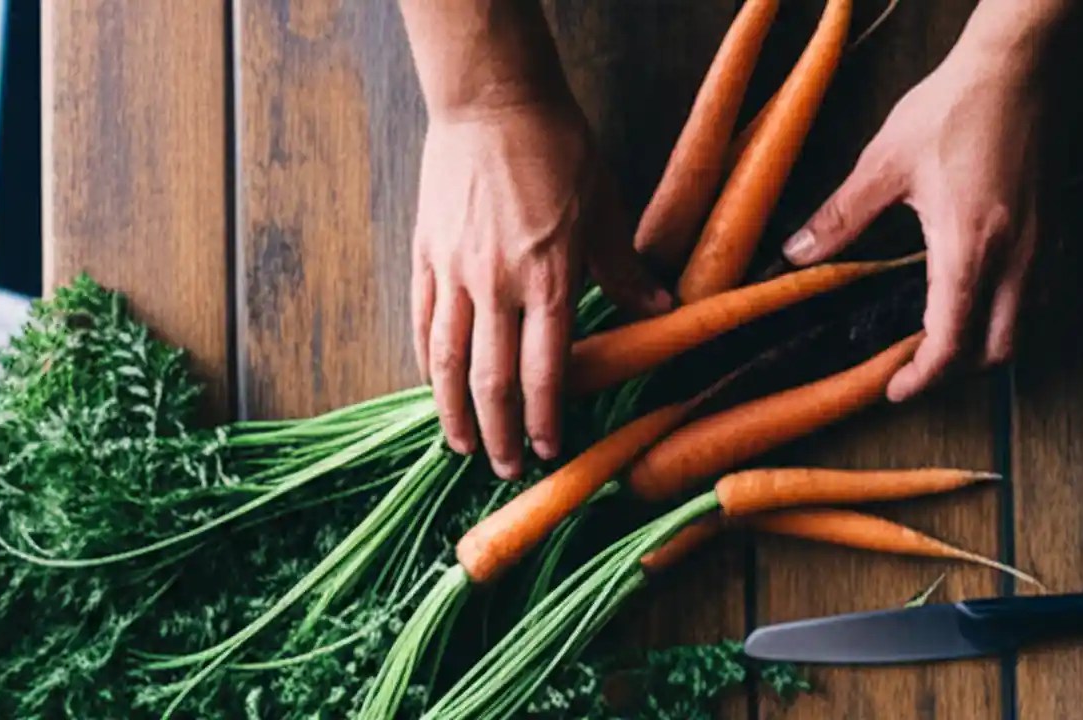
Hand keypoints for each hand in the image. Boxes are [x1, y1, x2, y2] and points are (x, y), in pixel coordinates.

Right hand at [412, 101, 670, 477]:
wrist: (491, 100)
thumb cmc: (556, 148)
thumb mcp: (603, 208)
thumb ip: (624, 271)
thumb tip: (660, 309)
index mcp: (548, 279)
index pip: (544, 371)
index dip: (547, 419)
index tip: (551, 451)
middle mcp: (496, 286)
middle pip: (490, 380)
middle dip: (499, 433)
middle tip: (504, 467)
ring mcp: (453, 272)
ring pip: (446, 361)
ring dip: (452, 411)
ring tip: (459, 445)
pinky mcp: (425, 255)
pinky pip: (422, 321)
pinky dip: (426, 361)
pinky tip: (432, 385)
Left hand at [783, 31, 1043, 401]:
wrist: (1020, 66)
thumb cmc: (954, 108)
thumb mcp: (882, 164)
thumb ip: (839, 217)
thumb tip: (795, 254)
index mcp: (970, 249)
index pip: (952, 342)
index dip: (923, 378)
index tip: (895, 391)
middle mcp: (1018, 258)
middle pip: (999, 351)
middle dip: (958, 371)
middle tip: (915, 368)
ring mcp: (1047, 245)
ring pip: (1030, 327)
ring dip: (990, 345)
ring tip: (949, 339)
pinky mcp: (1060, 228)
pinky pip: (1048, 295)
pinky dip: (1018, 314)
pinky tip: (988, 299)